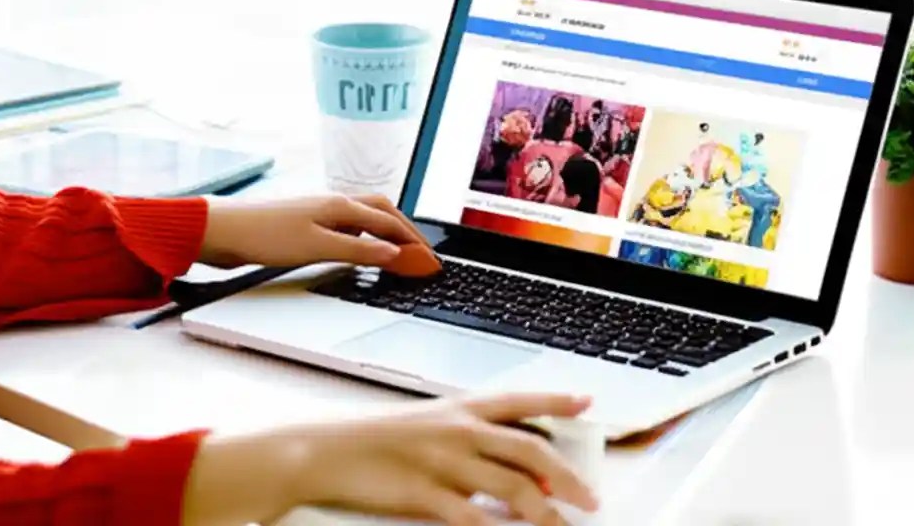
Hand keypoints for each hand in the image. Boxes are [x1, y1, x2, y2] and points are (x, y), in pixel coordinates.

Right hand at [182, 392, 598, 525]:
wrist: (323, 451)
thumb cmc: (370, 439)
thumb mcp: (423, 426)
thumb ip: (467, 442)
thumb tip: (513, 471)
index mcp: (457, 409)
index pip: (519, 400)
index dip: (556, 400)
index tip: (587, 402)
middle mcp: (457, 431)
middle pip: (530, 450)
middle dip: (568, 476)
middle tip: (589, 498)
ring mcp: (442, 462)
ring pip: (513, 488)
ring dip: (545, 512)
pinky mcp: (424, 494)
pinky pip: (473, 518)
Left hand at [200, 194, 428, 268]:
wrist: (223, 231)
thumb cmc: (264, 235)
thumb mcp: (318, 247)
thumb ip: (359, 251)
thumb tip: (395, 253)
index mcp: (340, 206)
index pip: (389, 223)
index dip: (413, 243)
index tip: (432, 261)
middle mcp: (333, 204)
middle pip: (382, 212)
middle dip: (406, 230)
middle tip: (423, 251)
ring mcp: (319, 213)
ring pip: (364, 217)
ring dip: (386, 230)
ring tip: (401, 248)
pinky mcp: (306, 225)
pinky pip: (348, 226)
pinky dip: (365, 235)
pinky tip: (361, 247)